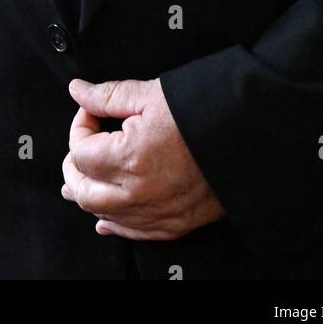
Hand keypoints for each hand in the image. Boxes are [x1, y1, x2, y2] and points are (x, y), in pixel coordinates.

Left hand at [61, 76, 224, 239]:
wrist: (247, 136)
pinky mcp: (175, 224)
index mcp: (130, 158)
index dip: (80, 127)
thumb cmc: (202, 111)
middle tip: (80, 146)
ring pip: (103, 214)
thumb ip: (108, 95)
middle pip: (83, 191)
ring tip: (78, 181)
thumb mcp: (152, 94)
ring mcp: (157, 213)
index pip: (80, 152)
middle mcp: (139, 193)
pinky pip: (134, 233)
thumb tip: (77, 90)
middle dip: (74, 167)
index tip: (91, 113)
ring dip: (87, 196)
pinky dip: (114, 224)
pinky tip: (105, 219)